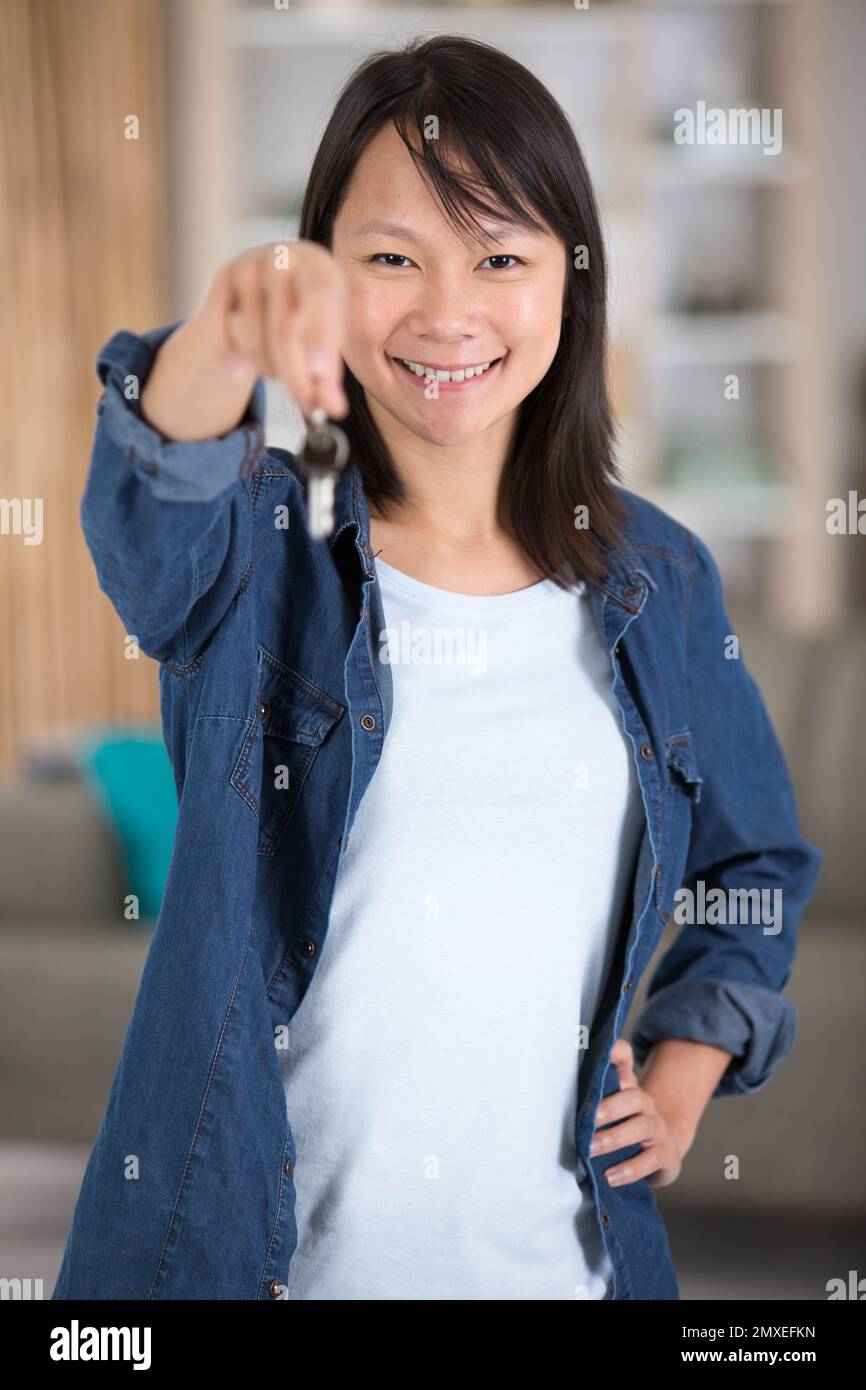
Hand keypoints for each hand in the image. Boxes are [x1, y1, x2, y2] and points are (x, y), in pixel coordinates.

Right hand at [140, 239, 348, 442]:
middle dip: (295, 374)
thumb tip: (331, 409)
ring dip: (267, 366)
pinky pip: (220, 327)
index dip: (319, 339)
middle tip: (307, 405)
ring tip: (277, 373)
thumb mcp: (327, 335)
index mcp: (319, 268)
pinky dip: (229, 356)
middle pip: (284, 328)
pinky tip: (238, 375)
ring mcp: (249, 266)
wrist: (275, 275)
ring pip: (252, 332)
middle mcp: (283, 259)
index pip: (320, 303)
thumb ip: (328, 373)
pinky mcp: (222, 278)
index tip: (320, 376)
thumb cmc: (309, 310)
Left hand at [588, 1038, 689, 1189]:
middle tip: (589, 1120)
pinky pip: (651, 1159)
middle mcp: (645, 1103)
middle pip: (633, 1097)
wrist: (665, 1149)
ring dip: (615, 1138)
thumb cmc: (626, 1125)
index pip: (624, 1058)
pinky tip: (611, 1177)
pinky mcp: (665, 1153)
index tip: (602, 1052)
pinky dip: (630, 1169)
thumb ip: (590, 1097)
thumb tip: (556, 1091)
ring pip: (641, 1127)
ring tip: (592, 1150)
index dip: (616, 1052)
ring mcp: (657, 1127)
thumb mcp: (610, 1108)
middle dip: (610, 1108)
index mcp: (628, 1086)